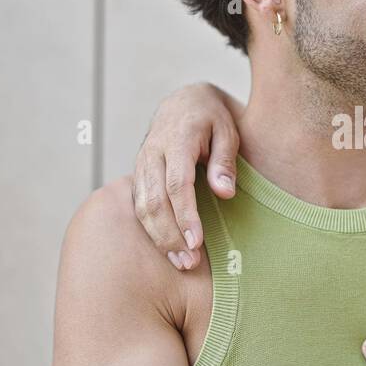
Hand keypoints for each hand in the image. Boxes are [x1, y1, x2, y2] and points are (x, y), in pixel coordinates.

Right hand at [132, 82, 240, 270]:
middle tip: (190, 263)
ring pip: (142, 206)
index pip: (177, 184)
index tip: (197, 242)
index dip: (185, 216)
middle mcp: (152, 153)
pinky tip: (168, 248)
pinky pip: (139, 205)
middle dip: (171, 235)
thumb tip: (224, 193)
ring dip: (160, 238)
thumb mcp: (228, 132)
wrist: (183, 102)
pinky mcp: (138, 175)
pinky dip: (151, 229)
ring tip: (181, 262)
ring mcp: (141, 164)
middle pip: (155, 201)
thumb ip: (225, 162)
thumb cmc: (212, 118)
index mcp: (176, 140)